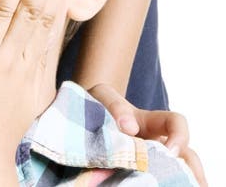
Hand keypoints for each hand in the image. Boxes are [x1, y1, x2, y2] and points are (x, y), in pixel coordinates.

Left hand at [87, 84, 206, 185]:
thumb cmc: (95, 105)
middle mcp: (156, 144)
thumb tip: (130, 128)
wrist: (80, 121)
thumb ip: (114, 104)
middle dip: (193, 171)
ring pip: (177, 174)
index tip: (170, 150)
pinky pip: (156, 182)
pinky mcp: (137, 176)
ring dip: (183, 182)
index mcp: (150, 123)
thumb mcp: (101, 95)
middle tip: (188, 183)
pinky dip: (161, 185)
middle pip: (187, 157)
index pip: (176, 123)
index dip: (180, 135)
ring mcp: (149, 162)